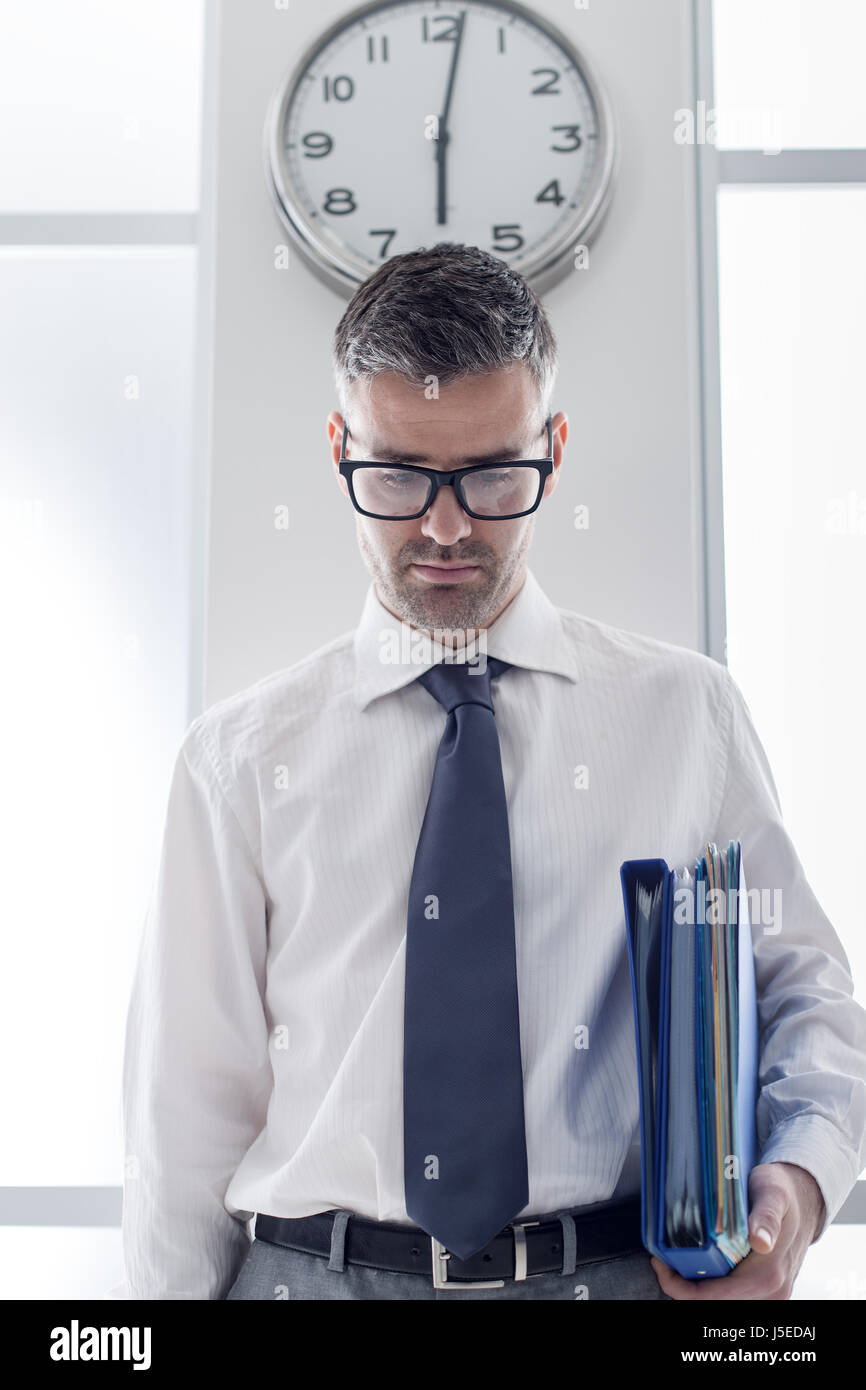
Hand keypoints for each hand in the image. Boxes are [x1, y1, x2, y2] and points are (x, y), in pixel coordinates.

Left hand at [650, 1161, 824, 1299]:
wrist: (805, 1198)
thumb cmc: (785, 1192)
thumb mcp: (772, 1193)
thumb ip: (766, 1216)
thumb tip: (760, 1240)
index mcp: (768, 1276)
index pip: (713, 1298)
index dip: (680, 1287)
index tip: (660, 1263)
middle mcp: (771, 1291)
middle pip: (713, 1304)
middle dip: (683, 1286)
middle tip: (663, 1259)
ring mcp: (769, 1293)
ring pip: (721, 1301)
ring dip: (696, 1286)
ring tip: (677, 1259)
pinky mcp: (765, 1288)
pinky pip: (731, 1295)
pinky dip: (710, 1284)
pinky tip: (699, 1263)